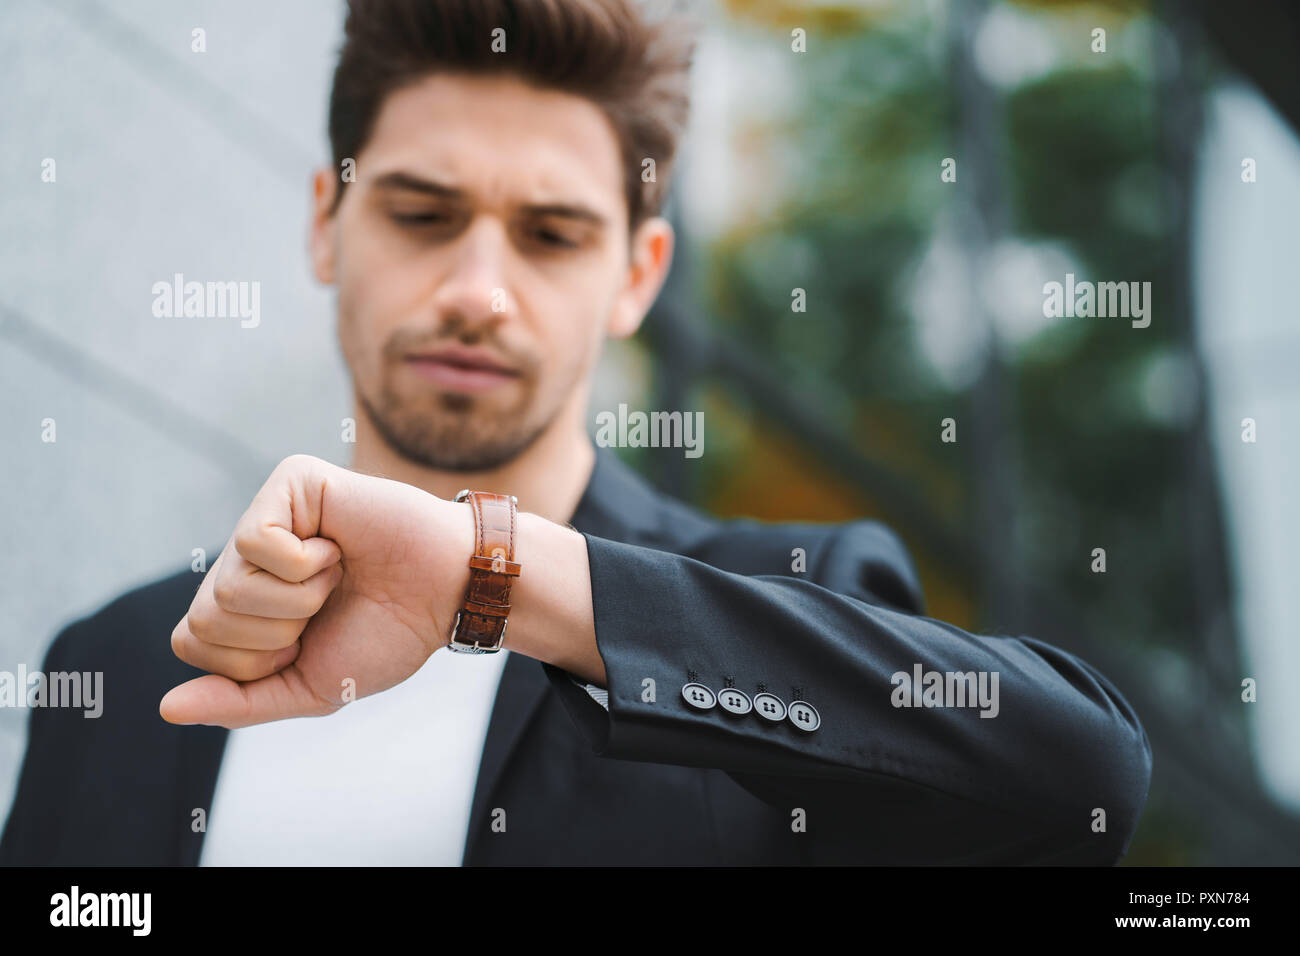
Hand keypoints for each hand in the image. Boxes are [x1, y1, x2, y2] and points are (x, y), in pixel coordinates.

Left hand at [160, 454, 472, 727]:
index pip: (191, 642)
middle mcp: (245, 554)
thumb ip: (240, 702)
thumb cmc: (389, 633)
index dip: (252, 660)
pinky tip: (338, 548)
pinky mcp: (290, 481)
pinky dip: (305, 564)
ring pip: (227, 585)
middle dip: (276, 632)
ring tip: (337, 574)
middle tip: (327, 605)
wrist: (449, 594)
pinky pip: (255, 543)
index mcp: (245, 599)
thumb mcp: (310, 687)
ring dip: (299, 598)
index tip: (308, 640)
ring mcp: (266, 512)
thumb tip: (167, 708)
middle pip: (205, 617)